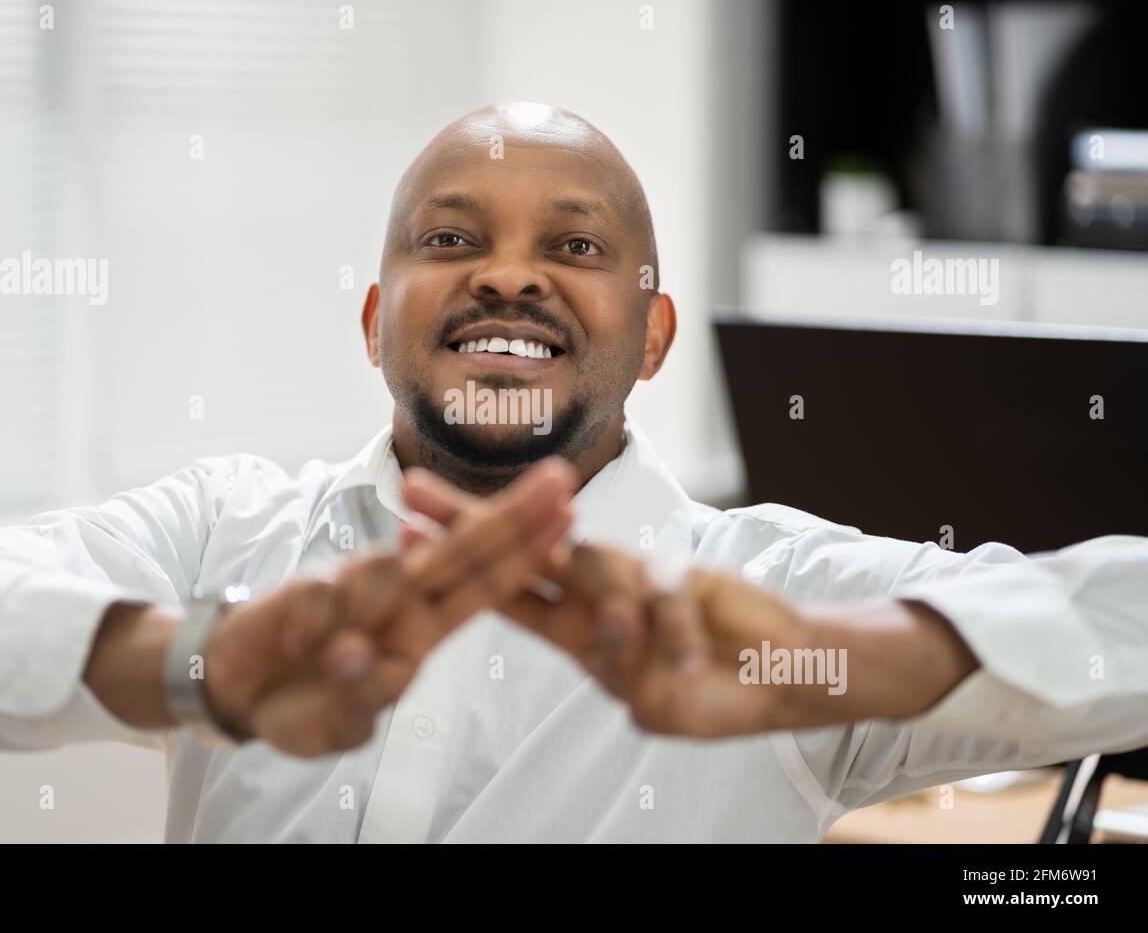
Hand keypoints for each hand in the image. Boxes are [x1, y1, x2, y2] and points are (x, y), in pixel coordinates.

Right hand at [201, 458, 575, 755]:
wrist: (239, 687)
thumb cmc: (307, 702)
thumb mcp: (341, 722)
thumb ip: (357, 694)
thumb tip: (355, 653)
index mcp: (423, 630)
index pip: (487, 586)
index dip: (528, 552)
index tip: (569, 518)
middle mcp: (400, 599)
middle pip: (462, 552)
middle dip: (510, 516)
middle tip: (559, 478)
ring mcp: (357, 588)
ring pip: (390, 568)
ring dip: (395, 580)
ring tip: (366, 639)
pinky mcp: (309, 587)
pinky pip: (321, 595)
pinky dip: (318, 616)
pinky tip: (302, 644)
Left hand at [400, 472, 820, 737]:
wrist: (782, 678)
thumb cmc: (711, 692)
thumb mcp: (654, 701)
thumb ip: (621, 673)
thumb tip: (602, 653)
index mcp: (578, 628)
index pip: (506, 588)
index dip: (459, 562)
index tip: (405, 535)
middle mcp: (598, 593)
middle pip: (523, 546)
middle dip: (468, 519)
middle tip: (413, 488)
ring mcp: (637, 576)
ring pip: (597, 564)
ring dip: (607, 606)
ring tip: (624, 645)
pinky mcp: (685, 572)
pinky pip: (665, 595)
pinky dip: (674, 631)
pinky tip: (687, 664)